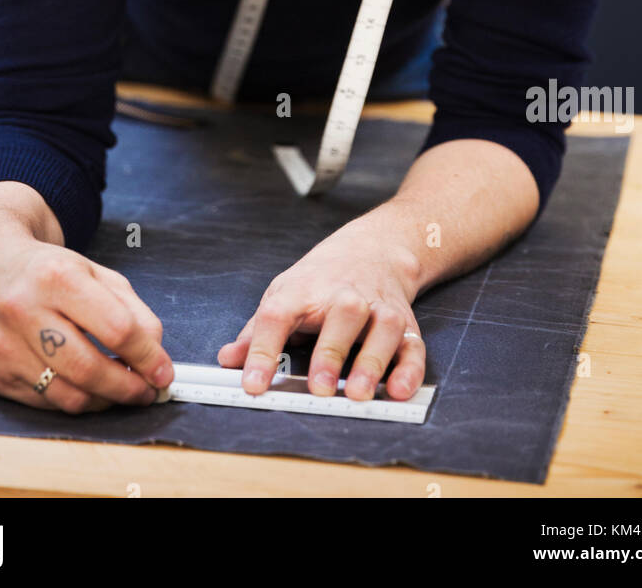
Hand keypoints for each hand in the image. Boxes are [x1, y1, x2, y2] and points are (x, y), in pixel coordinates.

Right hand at [0, 203, 173, 413]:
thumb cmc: (47, 270)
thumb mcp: (96, 273)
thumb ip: (133, 310)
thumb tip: (155, 355)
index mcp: (57, 277)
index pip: (116, 328)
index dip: (147, 356)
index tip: (163, 371)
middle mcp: (23, 310)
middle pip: (89, 368)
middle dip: (128, 388)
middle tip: (146, 390)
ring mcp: (2, 344)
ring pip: (66, 395)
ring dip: (103, 401)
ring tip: (119, 390)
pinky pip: (43, 403)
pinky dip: (72, 400)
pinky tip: (84, 387)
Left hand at [217, 207, 424, 401]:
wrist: (374, 249)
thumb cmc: (322, 280)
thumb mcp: (284, 294)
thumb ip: (256, 331)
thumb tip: (228, 359)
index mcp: (303, 291)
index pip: (277, 315)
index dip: (261, 349)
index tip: (252, 383)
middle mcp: (344, 297)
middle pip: (341, 316)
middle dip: (331, 352)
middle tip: (320, 387)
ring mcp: (378, 308)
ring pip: (383, 329)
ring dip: (373, 360)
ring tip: (360, 392)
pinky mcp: (405, 324)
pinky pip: (412, 346)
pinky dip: (409, 369)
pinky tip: (399, 391)